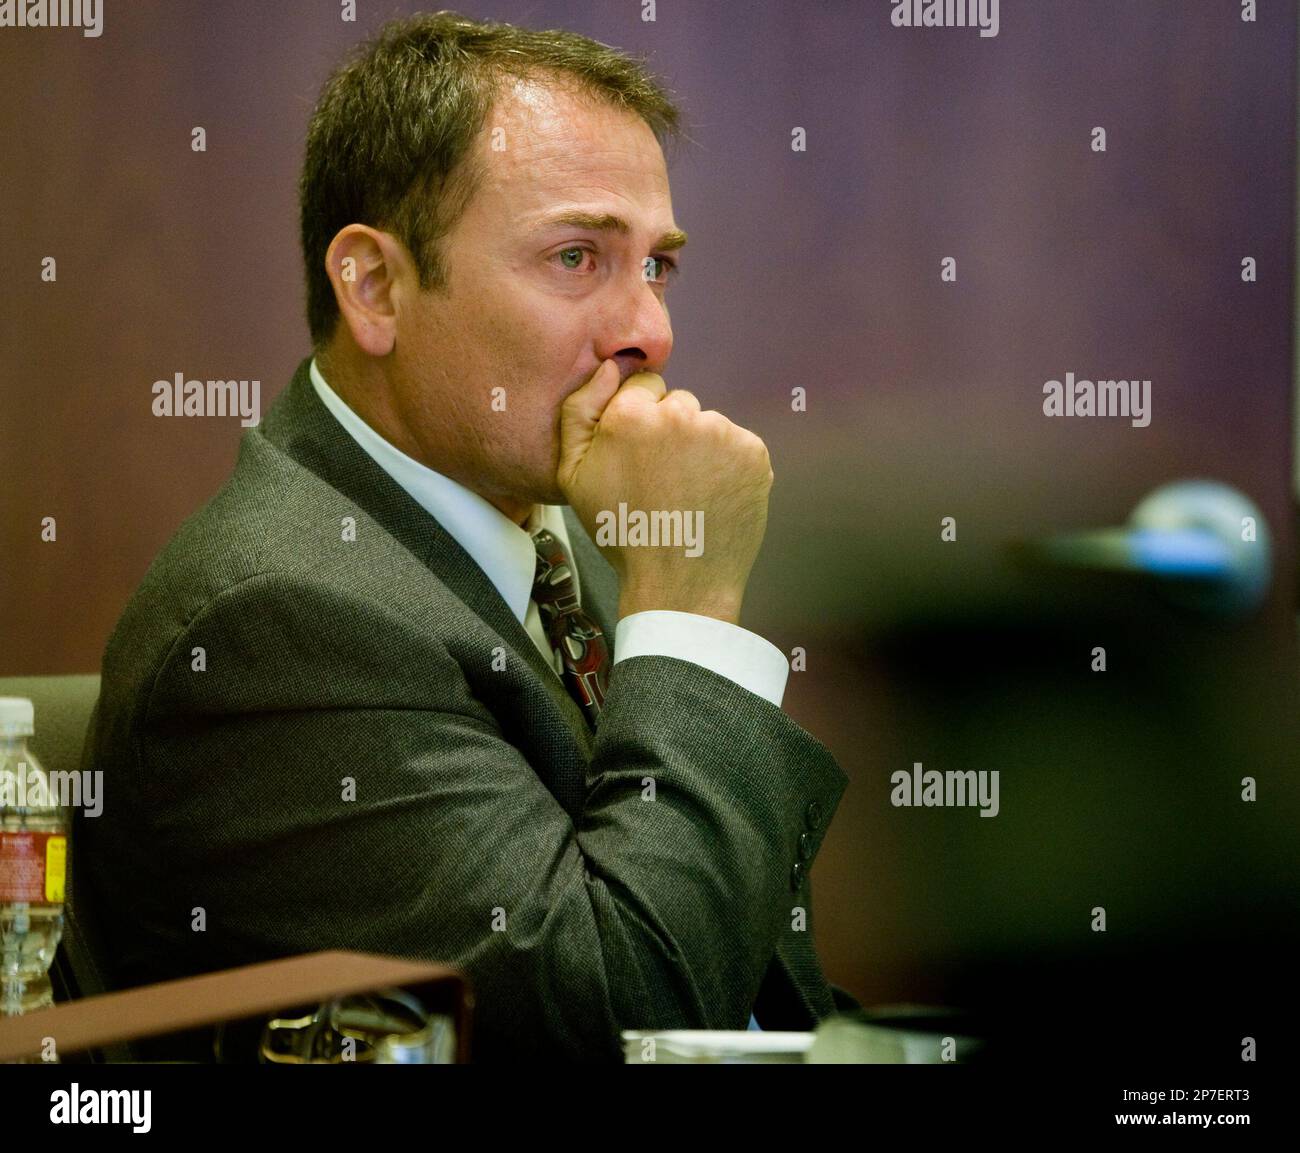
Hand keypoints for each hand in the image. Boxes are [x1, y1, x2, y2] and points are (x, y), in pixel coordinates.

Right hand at [556, 360, 773, 624]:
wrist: (678, 584)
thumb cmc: (622, 533)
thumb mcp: (572, 475)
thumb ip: (579, 410)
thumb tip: (609, 367)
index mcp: (633, 415)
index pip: (644, 387)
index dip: (639, 420)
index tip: (639, 455)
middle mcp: (681, 415)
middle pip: (678, 405)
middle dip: (671, 433)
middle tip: (662, 481)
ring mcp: (722, 433)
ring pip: (708, 426)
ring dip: (701, 450)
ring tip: (688, 495)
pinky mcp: (754, 453)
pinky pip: (736, 446)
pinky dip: (728, 466)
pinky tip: (711, 497)